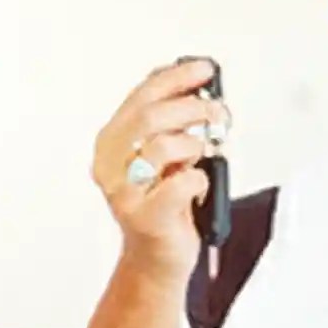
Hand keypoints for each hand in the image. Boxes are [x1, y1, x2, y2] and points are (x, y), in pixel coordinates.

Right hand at [90, 59, 229, 282]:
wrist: (157, 258)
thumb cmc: (165, 204)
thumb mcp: (164, 156)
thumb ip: (171, 124)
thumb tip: (199, 85)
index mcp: (111, 142)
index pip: (141, 96)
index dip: (175, 78)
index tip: (204, 68)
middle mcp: (109, 165)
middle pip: (150, 116)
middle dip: (193, 107)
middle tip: (218, 112)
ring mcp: (124, 193)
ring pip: (163, 146)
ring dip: (195, 145)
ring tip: (202, 156)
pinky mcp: (146, 218)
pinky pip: (182, 184)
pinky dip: (200, 180)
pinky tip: (198, 187)